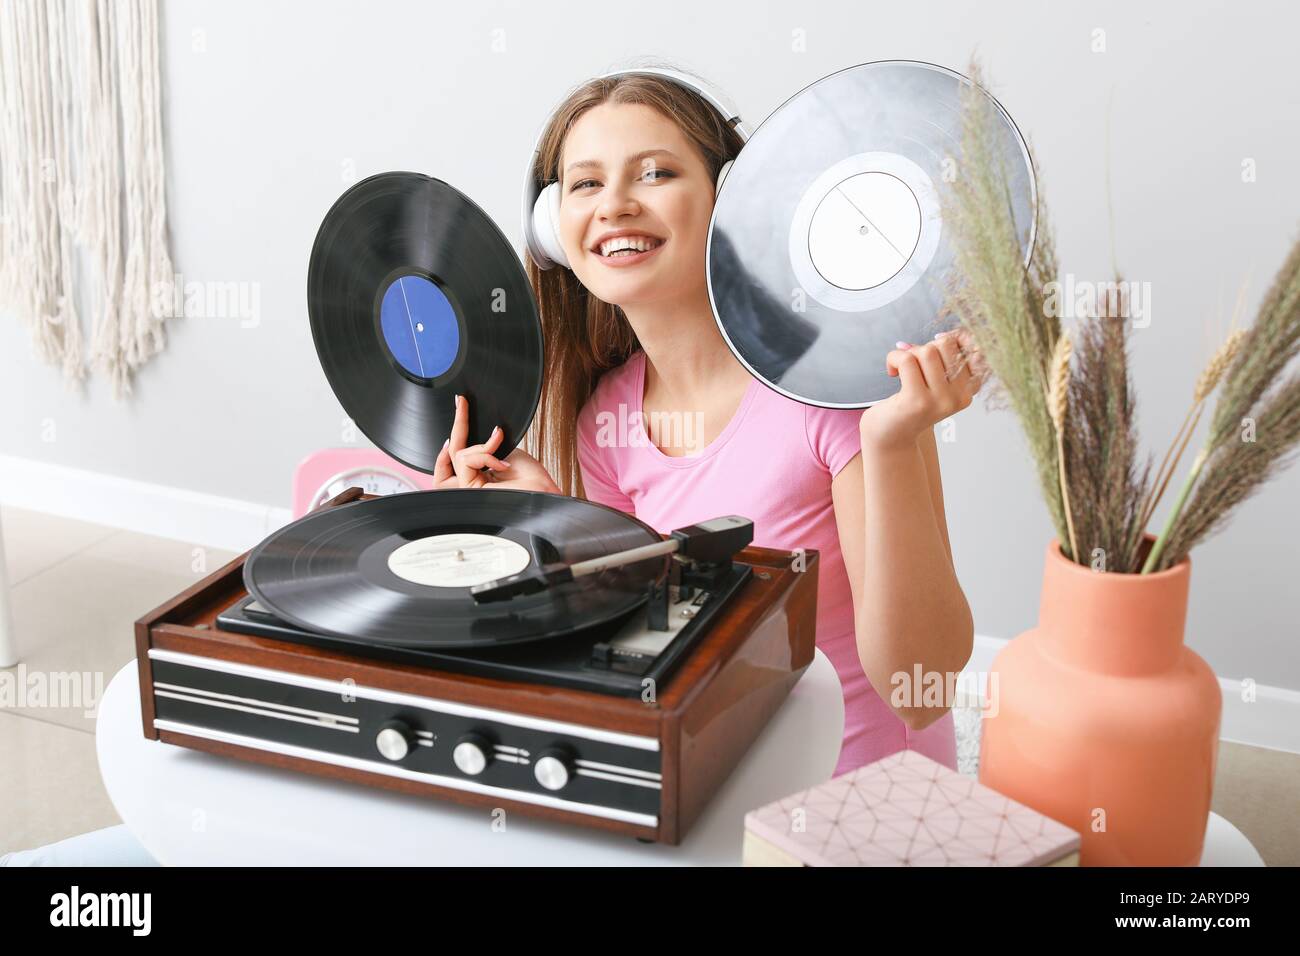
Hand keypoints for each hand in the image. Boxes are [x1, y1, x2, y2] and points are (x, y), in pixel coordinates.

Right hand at [433, 393, 560, 492]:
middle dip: (457, 424)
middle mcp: (469, 483)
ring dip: (481, 446)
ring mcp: (467, 488)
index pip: (457, 453)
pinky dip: (485, 456)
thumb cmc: (530, 479)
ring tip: (499, 443)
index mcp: (477, 475)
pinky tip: (502, 463)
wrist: (542, 493)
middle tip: (461, 402)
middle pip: (450, 452)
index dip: (455, 431)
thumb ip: (485, 447)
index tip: (460, 404)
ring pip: (457, 454)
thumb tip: (470, 433)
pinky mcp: (469, 489)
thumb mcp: (504, 453)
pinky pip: (465, 461)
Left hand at [858, 327, 987, 452]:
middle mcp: (959, 397)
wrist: (890, 436)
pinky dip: (894, 358)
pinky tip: (891, 371)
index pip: (975, 349)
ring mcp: (940, 401)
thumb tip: (942, 334)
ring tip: (902, 368)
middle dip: (925, 347)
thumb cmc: (911, 403)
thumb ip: (943, 356)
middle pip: (946, 345)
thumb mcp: (936, 379)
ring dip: (908, 353)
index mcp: (968, 390)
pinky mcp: (917, 401)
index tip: (936, 342)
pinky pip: (907, 360)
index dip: (955, 337)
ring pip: (927, 351)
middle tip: (913, 363)